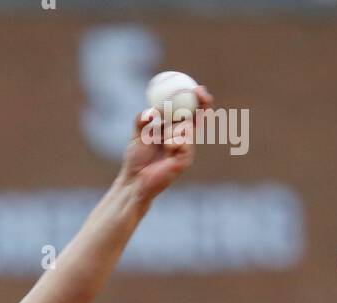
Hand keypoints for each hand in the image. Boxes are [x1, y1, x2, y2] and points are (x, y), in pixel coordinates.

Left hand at [118, 85, 213, 204]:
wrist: (133, 181)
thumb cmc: (136, 159)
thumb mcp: (137, 134)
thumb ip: (142, 119)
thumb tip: (151, 111)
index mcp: (173, 128)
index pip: (189, 110)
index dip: (196, 98)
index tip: (196, 87)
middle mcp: (183, 137)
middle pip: (198, 116)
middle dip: (203, 102)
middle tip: (199, 92)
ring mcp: (186, 149)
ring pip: (187, 128)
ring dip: (172, 130)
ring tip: (159, 140)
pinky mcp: (185, 160)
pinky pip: (184, 143)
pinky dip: (173, 142)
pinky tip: (166, 150)